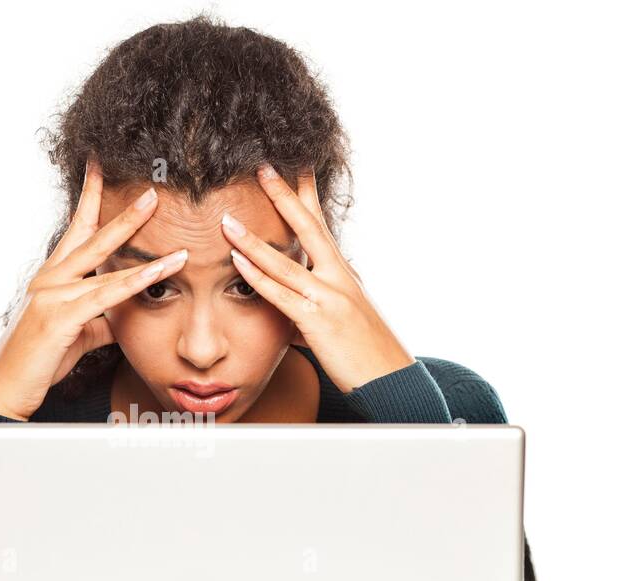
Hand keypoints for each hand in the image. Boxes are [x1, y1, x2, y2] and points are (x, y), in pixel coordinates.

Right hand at [0, 157, 188, 419]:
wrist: (7, 390)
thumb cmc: (39, 363)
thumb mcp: (77, 335)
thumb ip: (100, 319)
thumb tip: (122, 315)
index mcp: (52, 279)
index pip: (76, 231)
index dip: (90, 199)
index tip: (101, 169)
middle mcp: (49, 280)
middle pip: (90, 235)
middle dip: (119, 208)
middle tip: (148, 186)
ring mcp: (52, 296)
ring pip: (102, 260)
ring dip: (134, 234)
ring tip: (161, 212)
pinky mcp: (59, 317)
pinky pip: (106, 294)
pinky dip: (136, 279)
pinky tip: (160, 268)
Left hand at [220, 164, 415, 392]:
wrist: (390, 378)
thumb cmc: (364, 352)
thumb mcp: (342, 320)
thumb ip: (313, 309)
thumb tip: (295, 313)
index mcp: (342, 272)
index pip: (321, 224)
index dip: (306, 194)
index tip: (295, 165)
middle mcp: (337, 276)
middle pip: (307, 226)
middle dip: (283, 195)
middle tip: (263, 166)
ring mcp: (328, 296)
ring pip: (284, 261)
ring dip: (252, 239)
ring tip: (228, 219)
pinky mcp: (317, 320)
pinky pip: (280, 295)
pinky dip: (257, 276)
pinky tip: (237, 261)